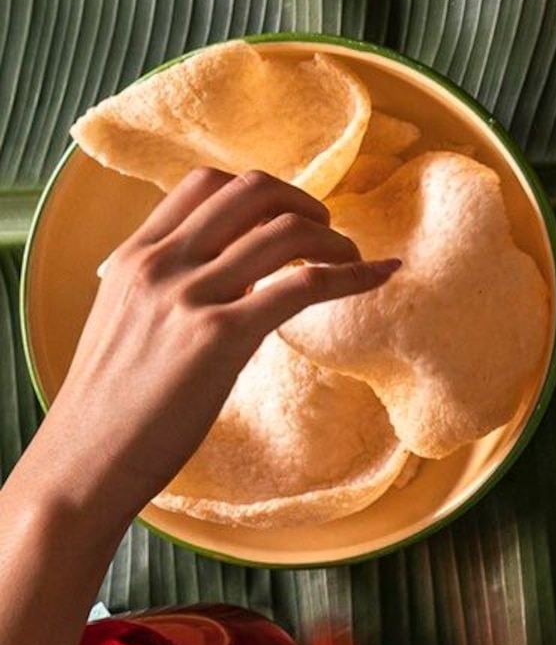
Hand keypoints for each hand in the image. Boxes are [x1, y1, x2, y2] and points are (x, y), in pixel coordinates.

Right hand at [29, 169, 394, 520]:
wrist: (85, 460)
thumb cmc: (112, 404)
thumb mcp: (126, 321)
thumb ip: (168, 286)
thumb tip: (228, 272)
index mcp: (135, 256)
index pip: (205, 184)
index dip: (262, 193)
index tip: (289, 218)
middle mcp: (161, 265)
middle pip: (253, 191)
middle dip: (306, 204)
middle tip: (328, 235)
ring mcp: (190, 297)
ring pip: (287, 230)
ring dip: (337, 241)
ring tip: (352, 264)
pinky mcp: (220, 336)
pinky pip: (306, 285)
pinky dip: (355, 276)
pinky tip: (380, 278)